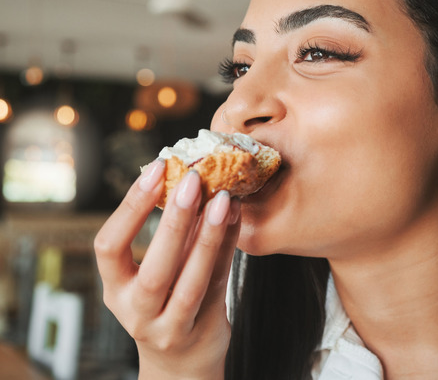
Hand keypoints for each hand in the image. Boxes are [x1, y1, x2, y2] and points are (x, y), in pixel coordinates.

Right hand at [94, 160, 240, 378]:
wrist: (180, 363)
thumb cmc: (165, 303)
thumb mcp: (152, 274)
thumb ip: (166, 236)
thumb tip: (185, 177)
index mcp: (115, 288)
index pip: (108, 247)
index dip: (130, 207)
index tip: (155, 169)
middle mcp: (136, 310)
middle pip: (154, 268)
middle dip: (174, 221)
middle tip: (193, 180)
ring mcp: (168, 325)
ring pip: (190, 281)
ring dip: (208, 237)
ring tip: (224, 199)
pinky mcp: (201, 328)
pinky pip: (218, 282)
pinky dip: (228, 247)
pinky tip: (236, 219)